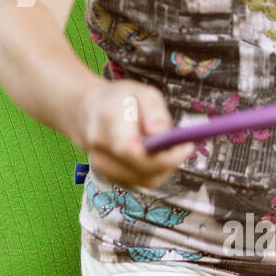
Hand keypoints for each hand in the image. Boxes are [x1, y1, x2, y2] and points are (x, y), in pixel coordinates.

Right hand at [75, 79, 194, 189]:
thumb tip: (161, 134)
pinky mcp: (111, 177)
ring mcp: (102, 165)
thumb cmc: (120, 100)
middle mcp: (100, 146)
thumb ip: (155, 112)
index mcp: (107, 119)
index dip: (161, 156)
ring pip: (144, 180)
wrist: (89, 112)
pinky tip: (156, 155)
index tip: (186, 147)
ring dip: (164, 167)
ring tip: (167, 147)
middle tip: (182, 147)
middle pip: (140, 169)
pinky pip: (141, 182)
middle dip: (168, 162)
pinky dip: (156, 172)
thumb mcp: (143, 93)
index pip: (130, 149)